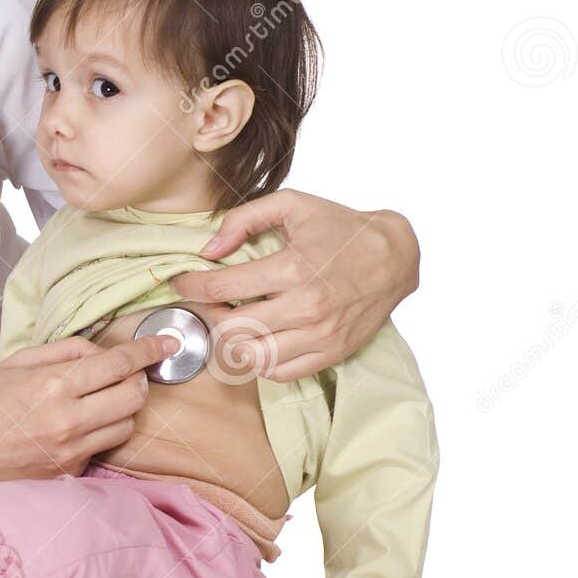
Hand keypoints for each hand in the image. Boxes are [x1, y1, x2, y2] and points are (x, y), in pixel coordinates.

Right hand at [0, 334, 179, 505]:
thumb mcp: (15, 363)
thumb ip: (62, 351)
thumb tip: (99, 351)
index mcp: (54, 385)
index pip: (118, 363)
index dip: (149, 350)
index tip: (166, 343)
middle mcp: (69, 420)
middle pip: (134, 396)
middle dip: (139, 379)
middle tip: (125, 373)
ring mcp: (72, 450)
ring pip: (127, 425)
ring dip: (123, 408)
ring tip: (100, 400)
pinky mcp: (70, 472)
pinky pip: (103, 447)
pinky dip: (100, 432)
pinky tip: (78, 425)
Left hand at [168, 189, 419, 382]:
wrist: (394, 256)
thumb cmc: (340, 228)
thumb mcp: (292, 204)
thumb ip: (244, 219)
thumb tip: (209, 249)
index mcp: (292, 268)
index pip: (221, 286)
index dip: (191, 285)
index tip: (182, 281)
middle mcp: (305, 307)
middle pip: (230, 327)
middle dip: (210, 313)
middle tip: (211, 300)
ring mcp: (319, 335)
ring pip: (251, 356)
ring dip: (231, 340)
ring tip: (233, 320)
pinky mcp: (331, 353)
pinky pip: (280, 373)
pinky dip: (259, 360)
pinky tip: (258, 338)